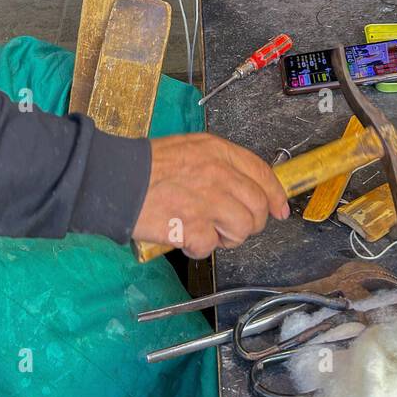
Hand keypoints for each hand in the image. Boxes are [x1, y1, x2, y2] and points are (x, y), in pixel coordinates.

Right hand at [133, 133, 289, 259]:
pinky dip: (198, 247)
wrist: (116, 179)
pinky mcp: (193, 226)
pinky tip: (183, 236)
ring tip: (205, 230)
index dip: (276, 196)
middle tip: (231, 226)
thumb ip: (219, 164)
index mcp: (218, 151)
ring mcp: (208, 201)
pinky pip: (211, 247)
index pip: (263, 174)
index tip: (280, 210)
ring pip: (242, 230)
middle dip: (250, 223)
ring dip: (226, 237)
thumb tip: (244, 188)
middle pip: (258, 207)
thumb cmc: (147, 166)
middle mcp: (219, 174)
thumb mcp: (189, 149)